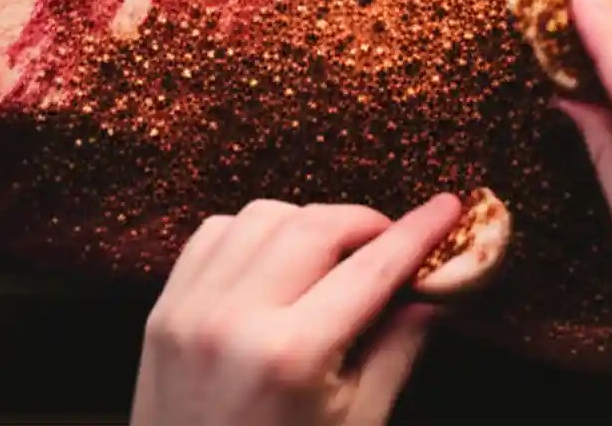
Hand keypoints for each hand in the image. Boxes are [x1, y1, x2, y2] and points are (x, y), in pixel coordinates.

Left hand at [130, 194, 461, 425]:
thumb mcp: (357, 422)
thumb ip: (397, 349)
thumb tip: (431, 291)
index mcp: (292, 356)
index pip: (371, 270)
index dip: (416, 232)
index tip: (448, 207)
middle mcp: (235, 320)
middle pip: (314, 225)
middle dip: (364, 222)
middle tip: (391, 243)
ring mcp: (190, 310)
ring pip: (263, 215)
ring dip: (309, 223)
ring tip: (333, 257)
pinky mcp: (163, 310)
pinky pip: (215, 233)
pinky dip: (254, 232)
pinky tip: (278, 261)